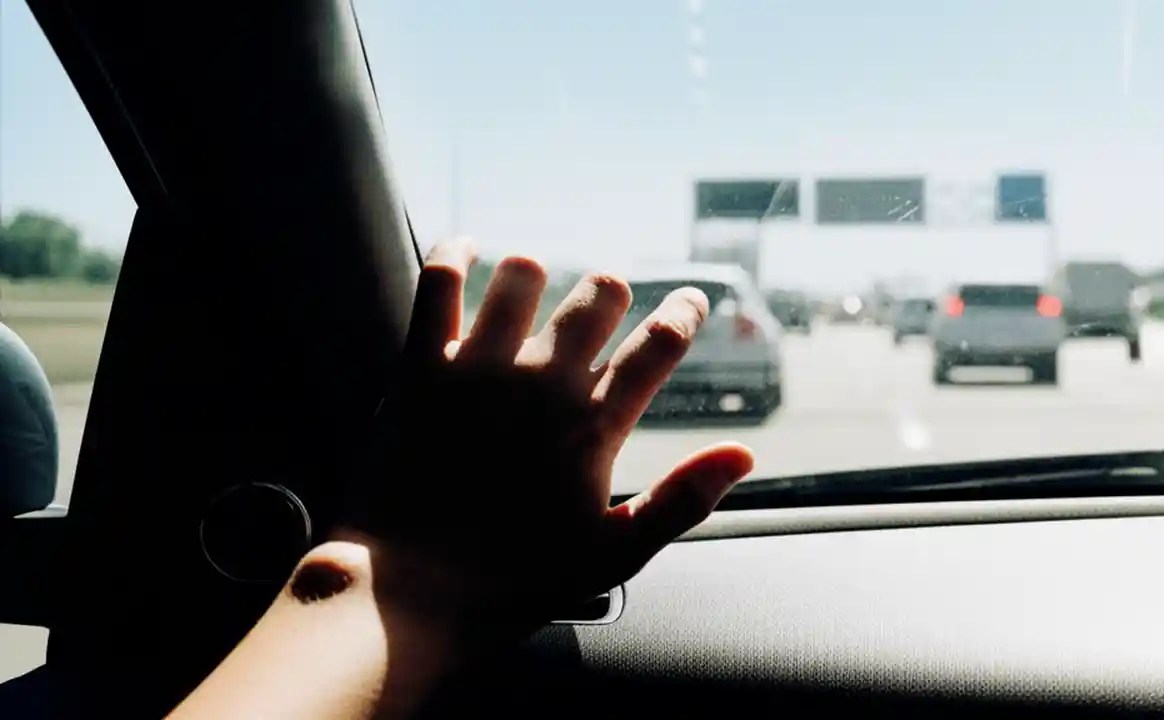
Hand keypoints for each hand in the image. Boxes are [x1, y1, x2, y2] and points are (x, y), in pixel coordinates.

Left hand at [329, 238, 753, 647]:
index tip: (692, 299)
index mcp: (594, 425)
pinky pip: (439, 282)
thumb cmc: (518, 579)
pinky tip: (467, 246)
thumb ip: (683, 499)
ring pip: (524, 274)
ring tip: (534, 287)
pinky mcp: (422, 366)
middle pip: (598, 294)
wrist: (413, 593)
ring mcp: (480, 368)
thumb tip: (745, 454)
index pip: (658, 345)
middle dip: (610, 290)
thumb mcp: (617, 554)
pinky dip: (455, 254)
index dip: (683, 312)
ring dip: (537, 274)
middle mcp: (542, 381)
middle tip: (603, 304)